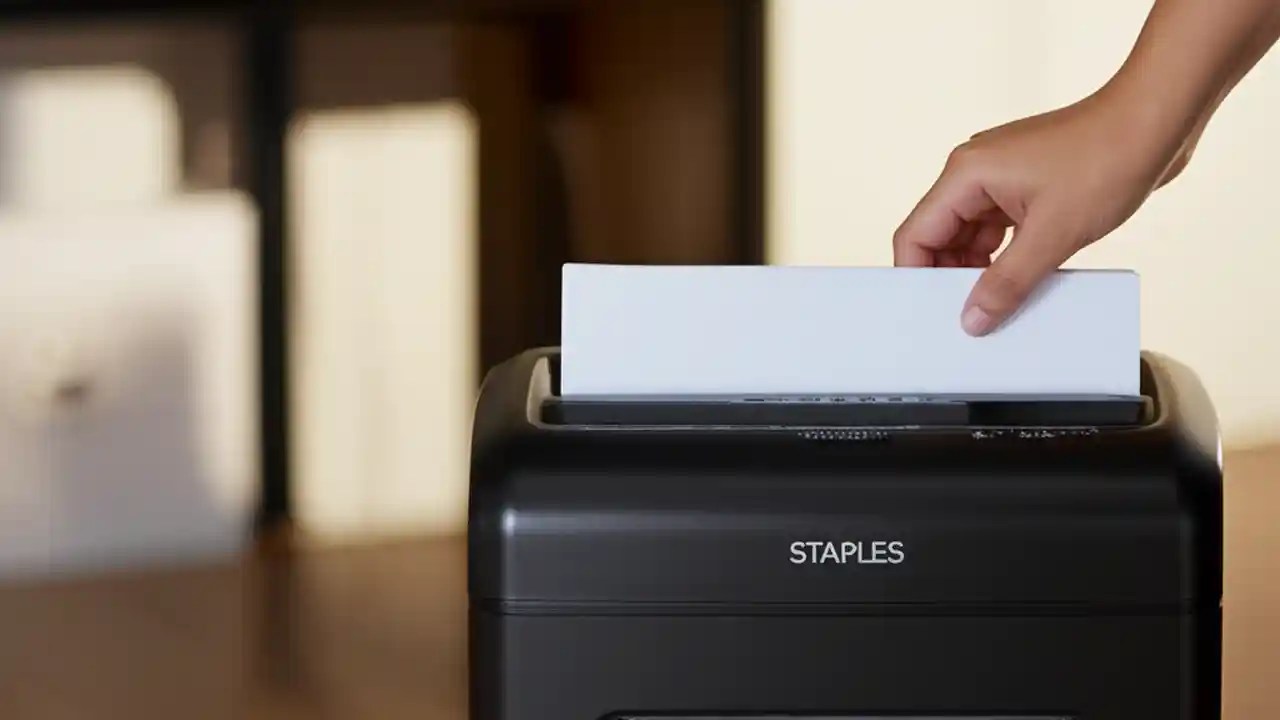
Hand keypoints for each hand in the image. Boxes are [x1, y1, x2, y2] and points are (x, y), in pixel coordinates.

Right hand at [893, 89, 1193, 335]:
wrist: (1158, 119)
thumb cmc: (1108, 157)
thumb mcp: (1053, 235)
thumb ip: (1007, 283)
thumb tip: (973, 318)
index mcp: (966, 174)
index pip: (916, 234)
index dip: (915, 277)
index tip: (928, 314)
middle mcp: (975, 173)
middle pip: (940, 237)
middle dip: (950, 278)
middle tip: (966, 318)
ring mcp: (1002, 179)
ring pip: (972, 237)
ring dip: (982, 271)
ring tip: (997, 306)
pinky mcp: (1027, 186)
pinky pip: (1001, 231)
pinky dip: (1007, 258)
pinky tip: (1021, 283)